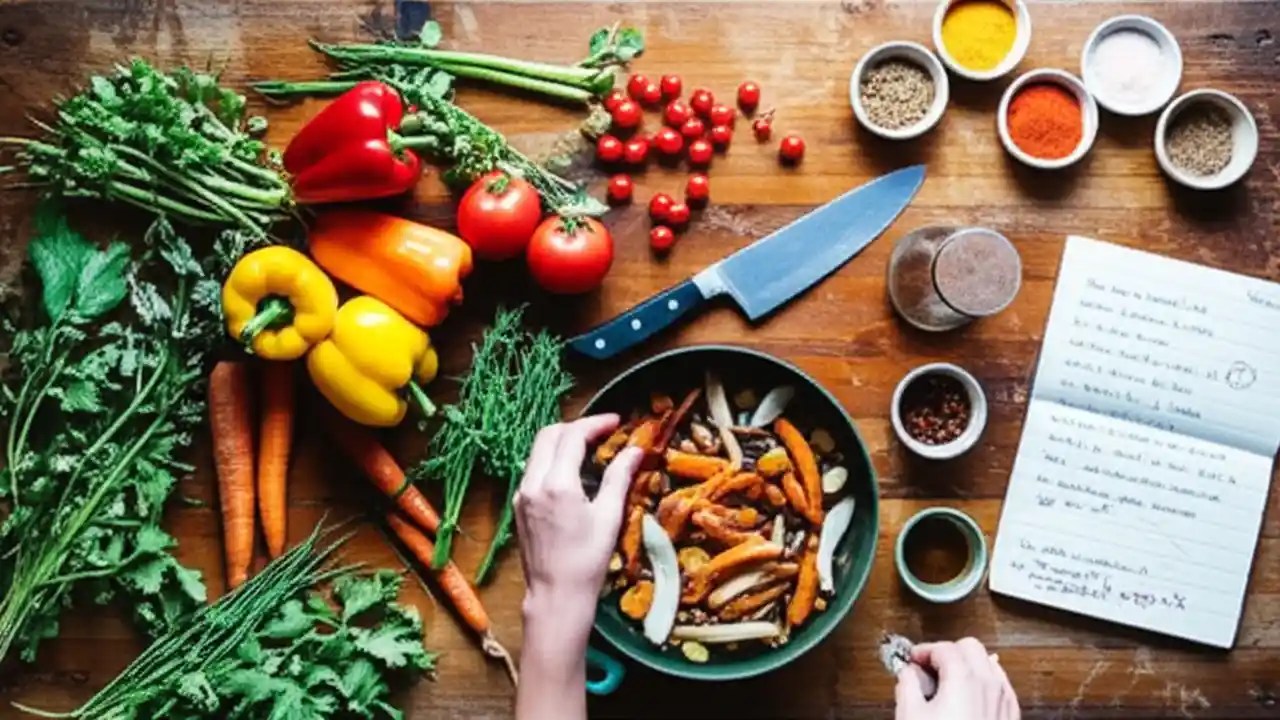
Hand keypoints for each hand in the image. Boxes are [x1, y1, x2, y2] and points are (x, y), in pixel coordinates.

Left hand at [515, 414, 643, 638]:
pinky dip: (552, 461)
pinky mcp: (518, 506)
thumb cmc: (587, 560)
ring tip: (589, 449)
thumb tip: (635, 450)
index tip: (616, 422)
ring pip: (537, 451)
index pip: (573, 436)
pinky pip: (533, 470)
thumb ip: (619, 478)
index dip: (596, 423)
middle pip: (549, 434)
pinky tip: (571, 473)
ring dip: (562, 442)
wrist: (556, 596)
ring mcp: (521, 495)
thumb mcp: (609, 516)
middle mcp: (532, 483)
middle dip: (576, 427)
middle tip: (602, 432)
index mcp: (557, 484)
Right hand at [895, 638, 1019, 719]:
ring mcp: (1003, 700)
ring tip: (947, 681)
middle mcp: (988, 684)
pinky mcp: (1010, 716)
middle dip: (948, 651)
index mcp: (964, 678)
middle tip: (928, 666)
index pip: (944, 647)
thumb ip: (907, 685)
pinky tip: (969, 696)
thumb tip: (908, 674)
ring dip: (968, 664)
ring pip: (989, 664)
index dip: (923, 650)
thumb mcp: (911, 715)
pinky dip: (984, 682)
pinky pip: (1001, 686)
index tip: (912, 660)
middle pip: (970, 647)